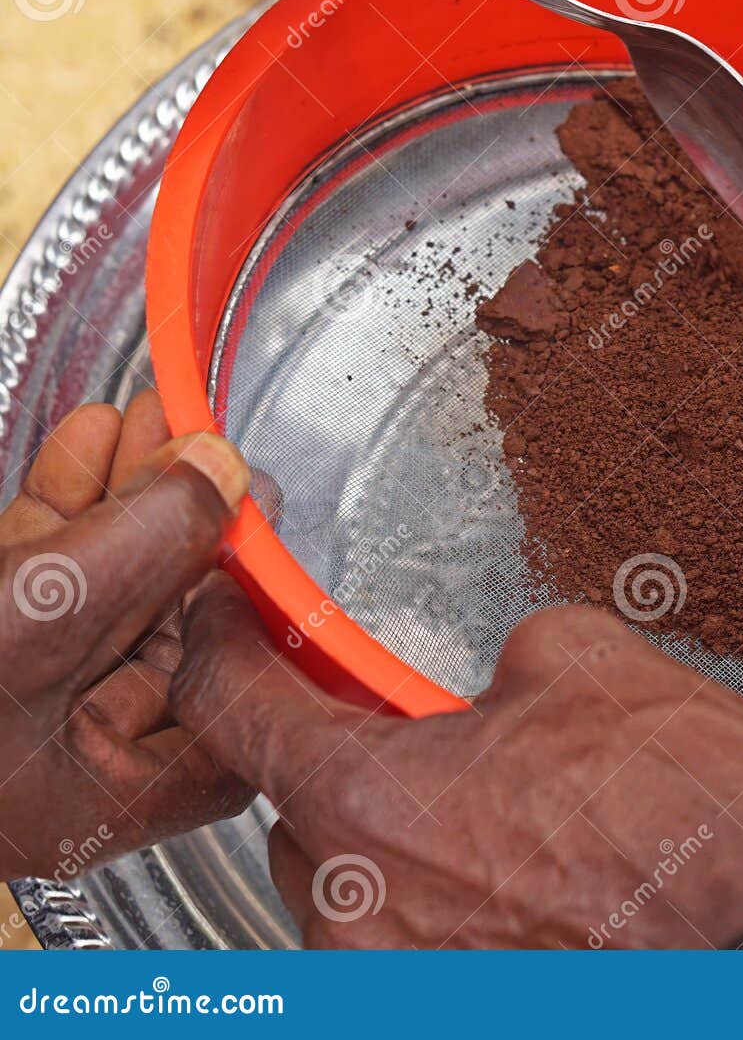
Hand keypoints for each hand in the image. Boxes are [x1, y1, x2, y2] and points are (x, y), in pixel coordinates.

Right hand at [0, 394, 252, 880]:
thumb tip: (218, 473)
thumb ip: (139, 546)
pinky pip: (44, 570)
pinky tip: (87, 440)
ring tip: (148, 413)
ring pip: (108, 580)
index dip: (246, 577)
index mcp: (124, 787)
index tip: (250, 496)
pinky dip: (63, 502)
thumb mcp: (34, 618)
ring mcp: (34, 702)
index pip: (236, 680)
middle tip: (198, 432)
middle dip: (182, 513)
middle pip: (173, 613)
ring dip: (127, 489)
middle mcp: (87, 752)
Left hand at [171, 590, 742, 947]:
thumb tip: (504, 679)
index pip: (234, 707)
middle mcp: (365, 921)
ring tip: (524, 827)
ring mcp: (409, 987)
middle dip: (359, 767)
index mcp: (375, 805)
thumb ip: (511, 656)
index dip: (226, 646)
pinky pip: (419, 949)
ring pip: (361, 896)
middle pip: (302, 816)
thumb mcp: (605, 666)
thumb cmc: (708, 834)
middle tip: (448, 742)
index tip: (231, 622)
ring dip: (412, 849)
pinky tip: (543, 889)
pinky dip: (457, 910)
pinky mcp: (453, 1016)